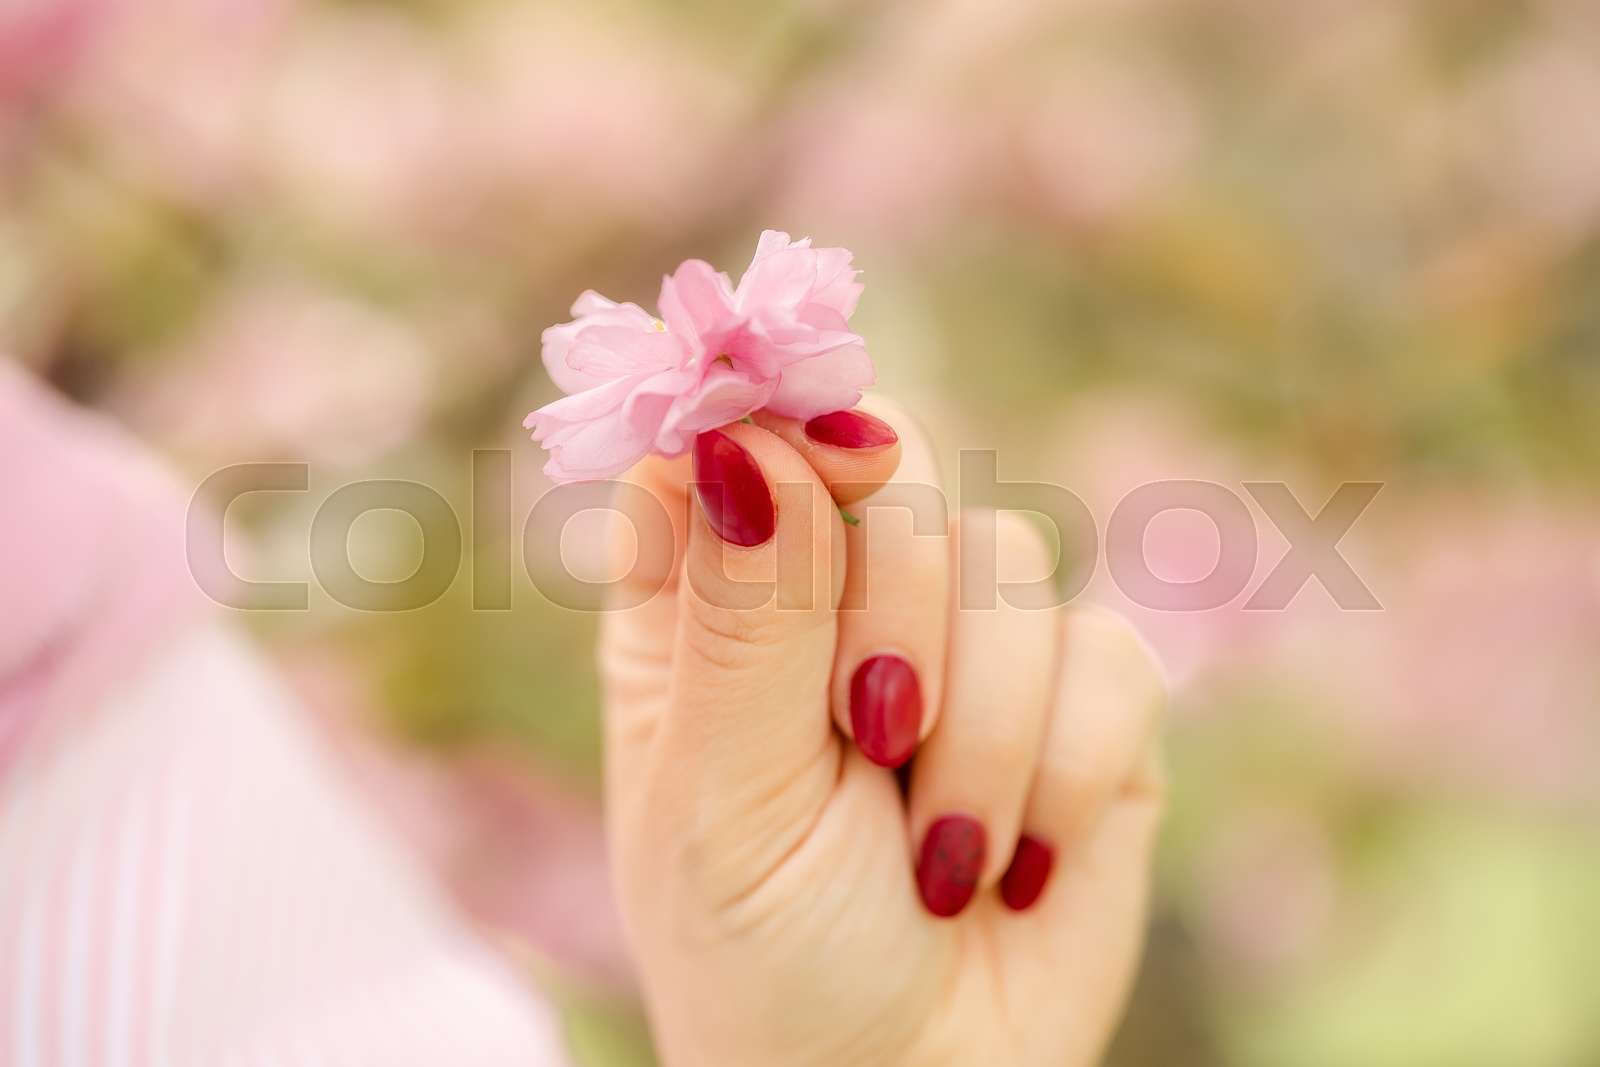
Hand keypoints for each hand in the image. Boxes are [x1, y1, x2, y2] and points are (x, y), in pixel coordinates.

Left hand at [600, 400, 1165, 1065]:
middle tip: (874, 734)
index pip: (728, 439)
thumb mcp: (725, 800)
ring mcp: (967, 644)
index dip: (774, 413)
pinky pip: (1107, 652)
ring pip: (1008, 556)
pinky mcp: (1078, 703)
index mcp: (710, 608)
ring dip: (979, 725)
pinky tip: (1012, 859)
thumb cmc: (770, 960)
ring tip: (935, 855)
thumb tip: (749, 435)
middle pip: (891, 465)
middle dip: (896, 609)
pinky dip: (1064, 766)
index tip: (828, 450)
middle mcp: (835, 600)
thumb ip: (744, 617)